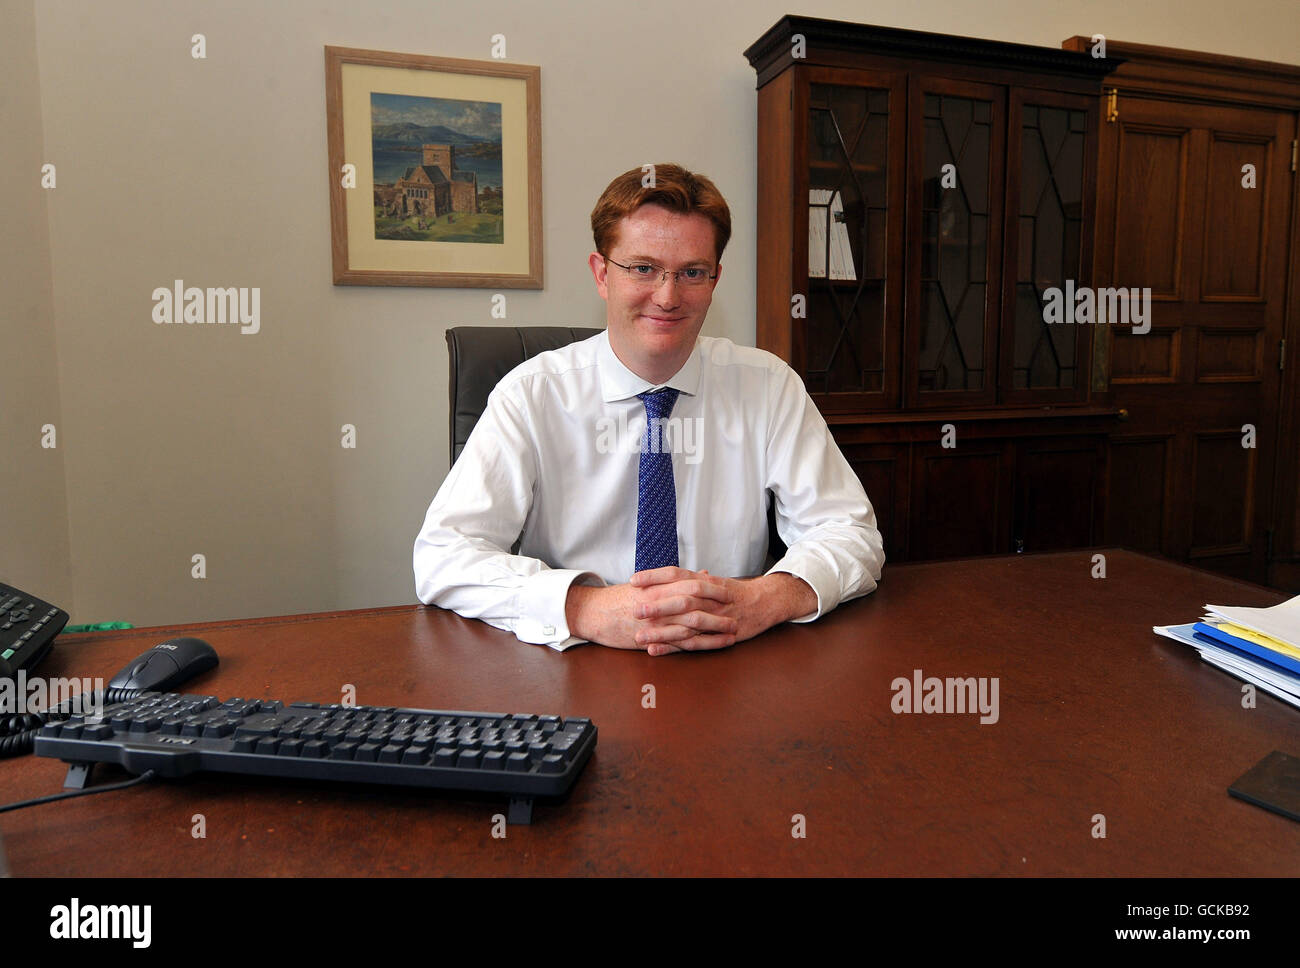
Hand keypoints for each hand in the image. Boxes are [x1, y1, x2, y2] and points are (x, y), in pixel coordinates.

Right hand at [565, 571, 738, 654]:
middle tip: (737, 612)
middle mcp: (659, 601)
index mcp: (659, 585)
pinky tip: (713, 646)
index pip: (691, 584)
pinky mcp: (651, 637)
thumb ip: (678, 579)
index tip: (731, 592)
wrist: (593, 612)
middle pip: (696, 603)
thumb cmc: (620, 598)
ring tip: (733, 631)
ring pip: (691, 624)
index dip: (713, 589)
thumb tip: (705, 573)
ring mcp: (655, 620)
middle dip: (718, 609)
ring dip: (714, 628)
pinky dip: (698, 644)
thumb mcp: (648, 584)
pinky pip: (679, 642)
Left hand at [632, 568, 811, 654]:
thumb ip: (689, 580)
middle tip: (635, 609)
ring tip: (639, 636)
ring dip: (662, 631)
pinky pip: (694, 643)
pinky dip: (674, 647)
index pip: (676, 574)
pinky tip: (655, 650)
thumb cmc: (734, 592)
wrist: (765, 601)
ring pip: (687, 624)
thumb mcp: (712, 581)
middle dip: (658, 605)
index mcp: (705, 581)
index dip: (655, 576)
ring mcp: (716, 617)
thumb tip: (663, 578)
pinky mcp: (719, 635)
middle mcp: (710, 597)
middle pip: (682, 599)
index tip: (634, 580)